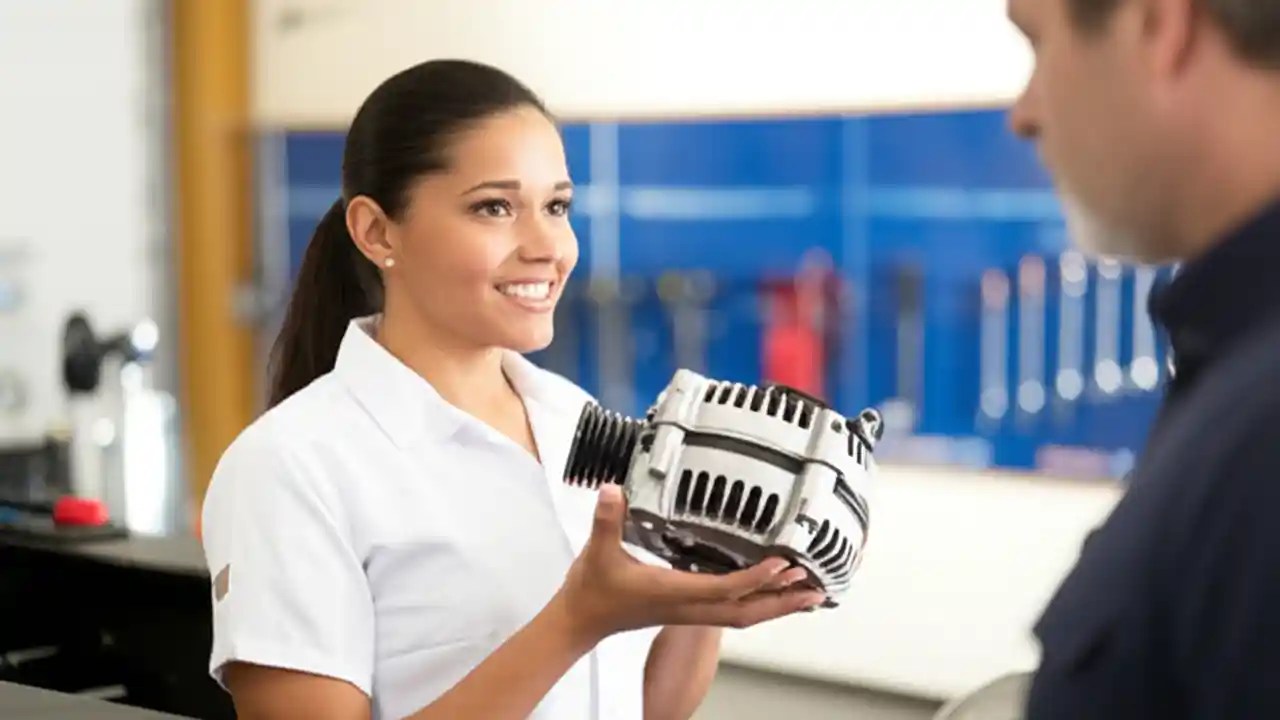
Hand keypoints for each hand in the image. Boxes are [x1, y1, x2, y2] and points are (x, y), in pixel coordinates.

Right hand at [555, 484, 825, 644]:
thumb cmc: (592, 591)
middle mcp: (688, 606)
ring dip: (777, 604)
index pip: (725, 589)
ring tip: (808, 593)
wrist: (581, 621)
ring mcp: (690, 611)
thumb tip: (612, 491)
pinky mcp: (688, 609)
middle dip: (782, 600)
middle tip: (815, 587)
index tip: (783, 563)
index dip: (756, 577)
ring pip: (744, 615)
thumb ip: (607, 519)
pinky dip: (759, 602)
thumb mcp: (597, 551)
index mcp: (672, 593)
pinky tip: (772, 592)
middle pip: (747, 612)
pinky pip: (733, 610)